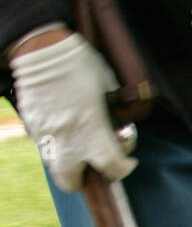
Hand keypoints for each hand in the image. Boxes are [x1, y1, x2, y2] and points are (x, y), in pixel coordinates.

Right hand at [10, 31, 136, 191]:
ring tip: (77, 148)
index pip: (111, 166)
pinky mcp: (30, 123)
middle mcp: (67, 136)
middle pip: (71, 181)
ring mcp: (45, 132)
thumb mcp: (109, 88)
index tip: (127, 162)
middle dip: (83, 180)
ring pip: (53, 165)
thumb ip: (115, 115)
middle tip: (92, 168)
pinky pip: (42, 144)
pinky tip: (62, 128)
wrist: (41, 45)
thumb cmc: (80, 63)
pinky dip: (53, 144)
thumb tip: (118, 130)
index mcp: (92, 127)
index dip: (123, 168)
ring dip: (67, 163)